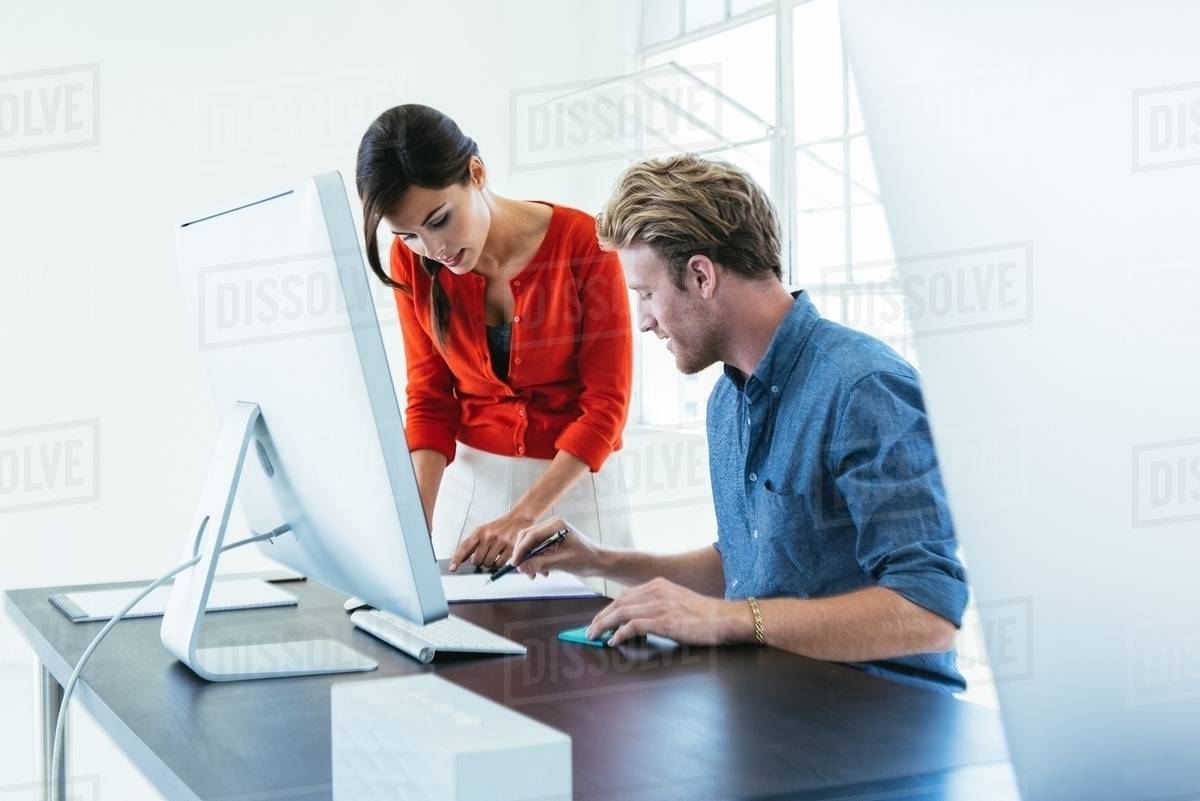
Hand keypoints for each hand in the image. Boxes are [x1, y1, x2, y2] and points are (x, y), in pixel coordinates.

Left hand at [449, 508, 535, 571]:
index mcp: (479, 532)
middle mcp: (489, 536)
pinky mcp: (511, 548)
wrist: (518, 520)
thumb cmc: (498, 528)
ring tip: (495, 553)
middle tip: (485, 554)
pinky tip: (502, 555)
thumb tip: (462, 559)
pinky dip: (499, 563)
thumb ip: (473, 544)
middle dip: (479, 561)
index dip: (457, 558)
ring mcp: (500, 542)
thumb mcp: (483, 531)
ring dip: (490, 563)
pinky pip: (499, 564)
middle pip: (477, 561)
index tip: (452, 568)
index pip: (465, 547)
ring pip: (488, 564)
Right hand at [511, 516, 605, 577]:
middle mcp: (552, 526)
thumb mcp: (563, 562)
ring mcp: (551, 534)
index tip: (514, 564)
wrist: (599, 562)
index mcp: (556, 525)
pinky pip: (537, 552)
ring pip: (531, 547)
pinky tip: (542, 573)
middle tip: (522, 571)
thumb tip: (521, 567)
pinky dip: (537, 563)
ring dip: (530, 562)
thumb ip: (541, 563)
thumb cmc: (586, 559)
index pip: (531, 535)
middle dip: (524, 556)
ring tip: (534, 576)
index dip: (520, 550)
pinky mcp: (552, 543)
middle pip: (528, 539)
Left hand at [585, 577, 750, 646]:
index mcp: (658, 584)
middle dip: (600, 617)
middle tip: (589, 630)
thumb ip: (658, 605)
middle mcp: (656, 591)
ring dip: (604, 625)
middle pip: (618, 603)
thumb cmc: (705, 614)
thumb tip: (637, 619)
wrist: (725, 618)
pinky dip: (620, 633)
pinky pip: (633, 625)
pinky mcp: (664, 620)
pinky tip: (613, 641)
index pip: (625, 596)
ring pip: (621, 612)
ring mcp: (660, 605)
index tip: (598, 620)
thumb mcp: (677, 601)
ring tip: (594, 636)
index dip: (608, 609)